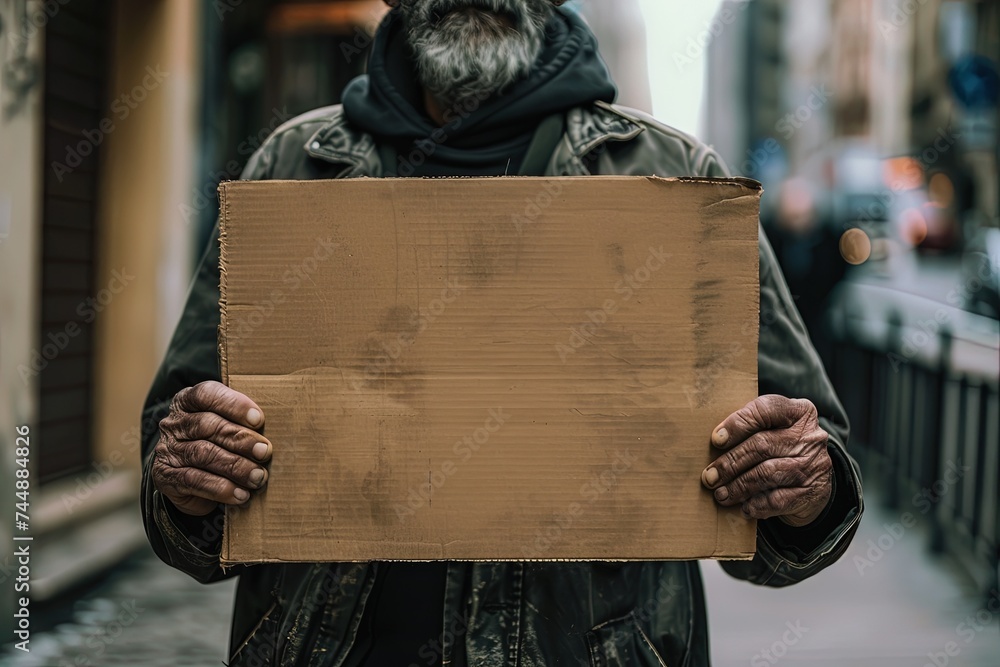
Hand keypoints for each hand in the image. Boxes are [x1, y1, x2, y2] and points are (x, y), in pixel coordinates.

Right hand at [152, 381, 271, 515]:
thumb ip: (244, 421)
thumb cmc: (218, 442)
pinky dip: (220, 488)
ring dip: (235, 466)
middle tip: (265, 452)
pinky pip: (193, 480)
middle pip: (208, 426)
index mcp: (188, 401)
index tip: (259, 420)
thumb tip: (279, 427)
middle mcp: (174, 423)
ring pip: (203, 454)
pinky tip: (241, 494)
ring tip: (258, 477)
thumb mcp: (228, 424)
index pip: (207, 394)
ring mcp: (168, 450)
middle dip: (241, 439)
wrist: (187, 475)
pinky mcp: (166, 476)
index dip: (234, 405)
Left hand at [701, 395, 832, 526]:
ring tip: (721, 494)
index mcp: (799, 412)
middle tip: (710, 476)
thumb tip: (715, 444)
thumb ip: (750, 430)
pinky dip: (756, 504)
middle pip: (762, 445)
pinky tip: (744, 507)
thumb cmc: (782, 450)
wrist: (815, 483)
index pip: (766, 410)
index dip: (738, 424)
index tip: (716, 440)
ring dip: (738, 486)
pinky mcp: (812, 492)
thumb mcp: (773, 430)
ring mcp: (813, 465)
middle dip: (731, 462)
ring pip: (767, 474)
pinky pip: (778, 499)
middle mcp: (809, 437)